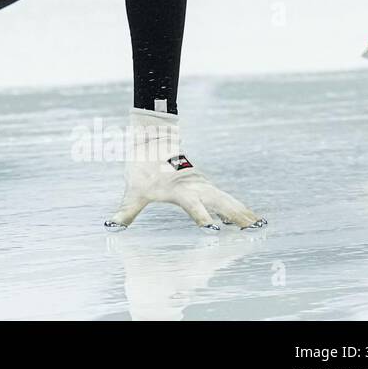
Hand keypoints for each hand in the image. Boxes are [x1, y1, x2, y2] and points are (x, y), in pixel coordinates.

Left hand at [104, 109, 264, 230]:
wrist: (152, 139)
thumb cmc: (142, 166)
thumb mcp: (134, 190)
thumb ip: (126, 211)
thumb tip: (111, 226)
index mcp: (180, 189)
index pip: (193, 206)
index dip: (202, 217)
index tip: (214, 229)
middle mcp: (195, 187)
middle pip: (220, 203)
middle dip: (235, 216)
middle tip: (251, 230)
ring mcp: (203, 185)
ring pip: (226, 199)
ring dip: (240, 212)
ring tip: (257, 225)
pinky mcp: (204, 184)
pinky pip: (224, 198)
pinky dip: (236, 207)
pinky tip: (243, 219)